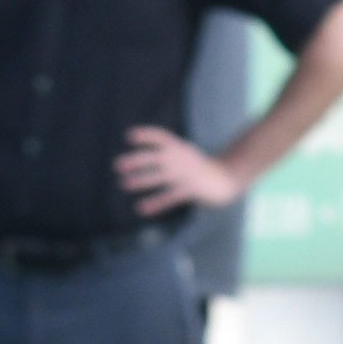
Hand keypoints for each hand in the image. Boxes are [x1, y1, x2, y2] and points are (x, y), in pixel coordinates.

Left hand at [114, 125, 243, 217]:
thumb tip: (138, 160)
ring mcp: (186, 174)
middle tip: (116, 165)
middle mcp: (181, 158)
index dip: (146, 135)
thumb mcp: (184, 154)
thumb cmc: (199, 167)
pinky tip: (140, 208)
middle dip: (136, 160)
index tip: (129, 136)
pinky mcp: (191, 190)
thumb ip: (166, 153)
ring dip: (141, 180)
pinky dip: (155, 202)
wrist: (226, 178)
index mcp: (180, 147)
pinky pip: (169, 197)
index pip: (161, 136)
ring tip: (124, 183)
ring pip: (160, 176)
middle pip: (155, 157)